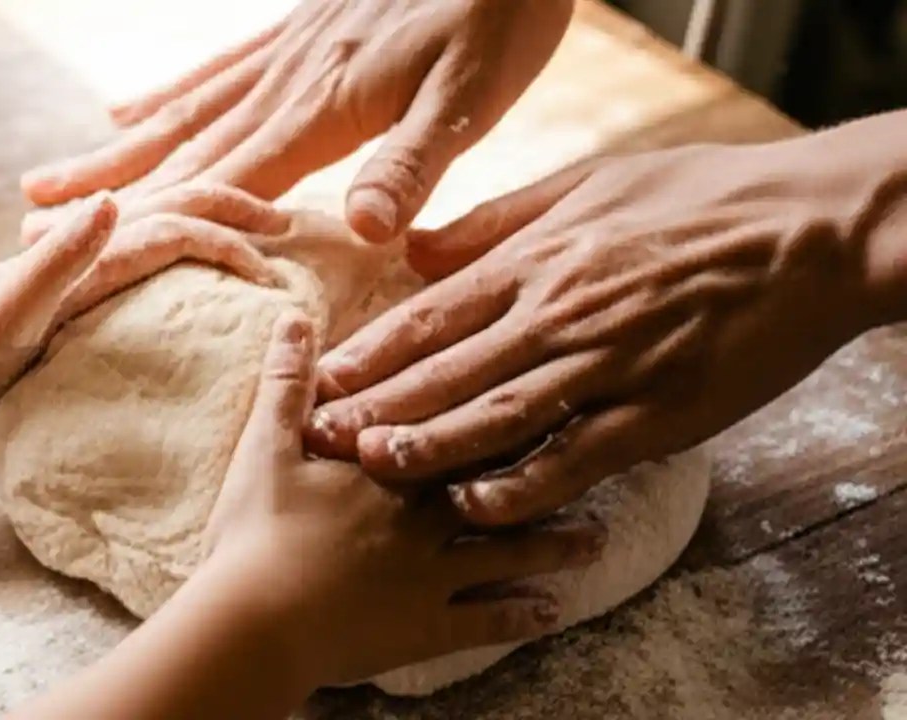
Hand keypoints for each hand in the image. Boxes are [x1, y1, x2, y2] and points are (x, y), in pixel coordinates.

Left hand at [0, 187, 290, 411]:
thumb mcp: (11, 307)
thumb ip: (58, 256)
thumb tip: (115, 202)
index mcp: (95, 250)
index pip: (179, 229)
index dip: (230, 245)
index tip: (271, 278)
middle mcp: (99, 247)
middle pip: (182, 208)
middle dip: (238, 213)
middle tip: (287, 231)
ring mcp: (92, 265)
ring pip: (170, 226)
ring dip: (218, 226)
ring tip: (258, 243)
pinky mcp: (85, 288)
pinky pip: (152, 260)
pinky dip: (188, 255)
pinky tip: (198, 277)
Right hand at [19, 0, 572, 243]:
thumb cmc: (494, 24)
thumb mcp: (468, 100)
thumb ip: (410, 166)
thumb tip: (361, 233)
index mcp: (316, 113)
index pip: (219, 182)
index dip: (150, 222)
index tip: (78, 254)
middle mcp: (280, 85)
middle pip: (177, 151)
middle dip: (104, 194)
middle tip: (26, 226)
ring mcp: (278, 56)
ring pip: (180, 114)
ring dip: (114, 152)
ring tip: (48, 176)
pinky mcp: (292, 35)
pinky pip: (211, 71)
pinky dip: (164, 96)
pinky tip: (124, 107)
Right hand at [205, 313, 602, 686]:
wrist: (252, 624)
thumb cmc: (255, 533)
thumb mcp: (264, 448)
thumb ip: (287, 382)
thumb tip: (297, 317)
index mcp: (391, 464)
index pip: (458, 422)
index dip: (506, 401)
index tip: (555, 379)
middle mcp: (425, 512)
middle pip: (499, 480)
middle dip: (550, 465)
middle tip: (604, 453)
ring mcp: (433, 572)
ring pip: (510, 551)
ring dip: (556, 544)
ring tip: (598, 536)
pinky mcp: (427, 627)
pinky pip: (487, 621)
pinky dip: (521, 616)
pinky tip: (553, 610)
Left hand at [306, 135, 898, 525]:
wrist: (810, 230)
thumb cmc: (698, 198)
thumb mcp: (588, 184)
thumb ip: (498, 219)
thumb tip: (420, 246)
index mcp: (538, 261)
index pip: (433, 315)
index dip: (372, 351)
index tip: (323, 379)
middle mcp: (557, 316)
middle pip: (447, 372)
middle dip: (377, 407)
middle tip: (319, 440)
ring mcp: (604, 369)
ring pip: (496, 417)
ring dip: (428, 446)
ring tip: (372, 469)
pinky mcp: (654, 414)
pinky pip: (573, 458)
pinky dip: (522, 484)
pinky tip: (476, 505)